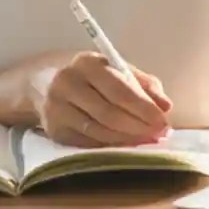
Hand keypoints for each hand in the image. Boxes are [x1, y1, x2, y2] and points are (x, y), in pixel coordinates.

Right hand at [28, 52, 172, 147]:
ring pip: (99, 131)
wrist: (42, 81)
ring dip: (127, 139)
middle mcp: (68, 83)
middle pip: (109, 114)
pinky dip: (110, 145)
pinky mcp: (54, 129)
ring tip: (146, 140)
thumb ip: (143, 84)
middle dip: (138, 127)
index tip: (163, 121)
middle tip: (158, 135)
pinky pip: (88, 142)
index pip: (119, 90)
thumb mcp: (115, 68)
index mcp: (87, 63)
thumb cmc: (89, 75)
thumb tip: (165, 106)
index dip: (143, 108)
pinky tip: (125, 144)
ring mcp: (57, 108)